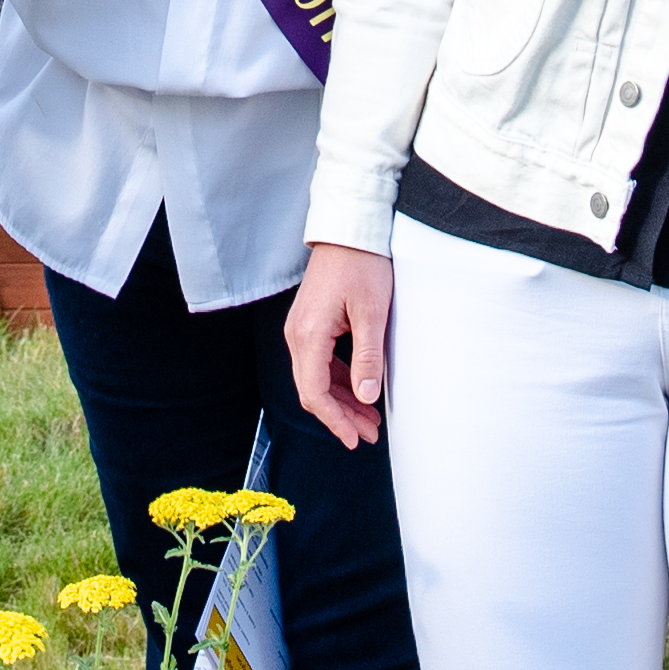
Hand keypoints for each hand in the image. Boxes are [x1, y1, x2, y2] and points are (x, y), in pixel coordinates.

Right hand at [287, 244, 394, 447]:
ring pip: (315, 378)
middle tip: (369, 435)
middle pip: (312, 390)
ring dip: (341, 401)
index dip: (335, 421)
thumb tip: (366, 398)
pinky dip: (338, 381)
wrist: (349, 230)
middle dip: (340, 417)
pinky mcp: (310, 324)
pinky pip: (319, 362)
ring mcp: (301, 329)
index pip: (315, 393)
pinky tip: (359, 390)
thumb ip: (367, 357)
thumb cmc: (362, 265)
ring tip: (369, 420)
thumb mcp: (372, 313)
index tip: (355, 439)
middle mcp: (297, 335)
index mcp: (308, 335)